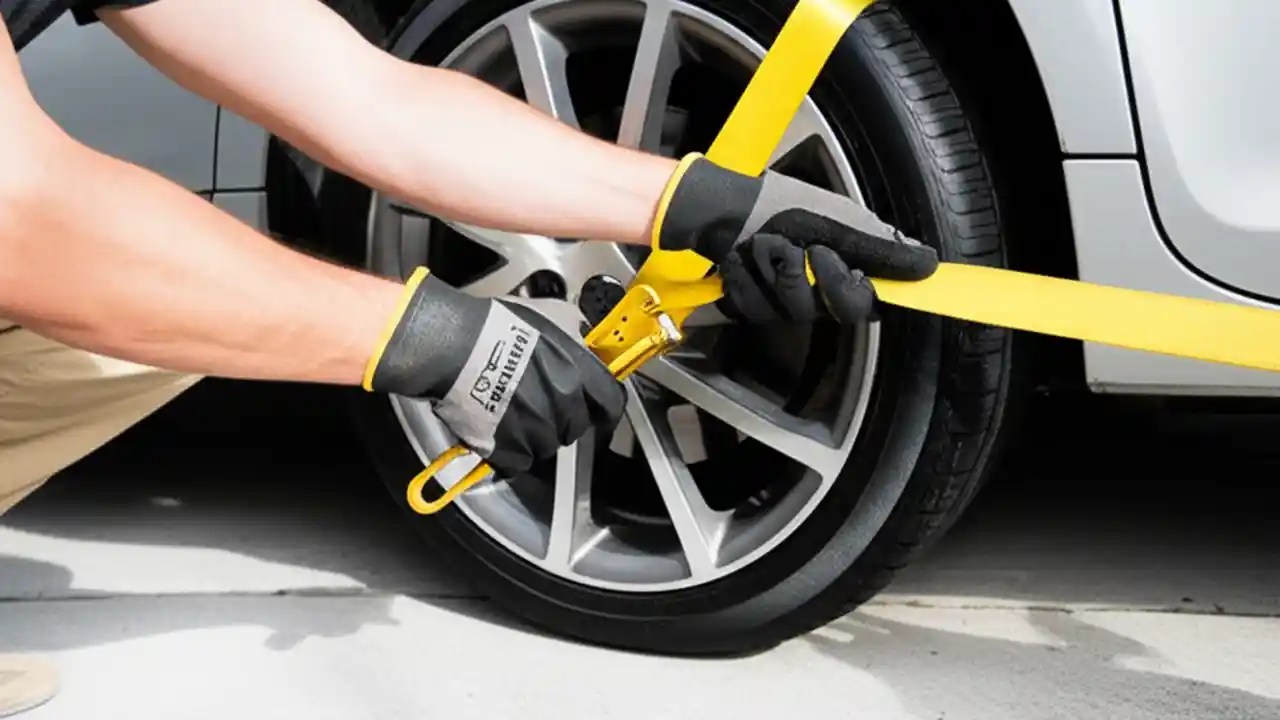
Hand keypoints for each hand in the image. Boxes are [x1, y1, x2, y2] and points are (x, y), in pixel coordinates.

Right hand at [363, 268, 625, 475]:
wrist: (454, 345)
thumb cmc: (499, 325)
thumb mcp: (554, 313)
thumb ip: (580, 334)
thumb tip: (590, 343)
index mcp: (582, 375)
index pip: (612, 404)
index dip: (605, 406)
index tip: (598, 407)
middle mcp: (566, 406)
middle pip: (577, 426)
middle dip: (563, 416)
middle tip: (540, 400)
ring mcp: (539, 432)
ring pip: (548, 445)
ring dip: (535, 433)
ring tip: (512, 411)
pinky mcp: (510, 451)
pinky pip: (520, 461)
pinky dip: (510, 451)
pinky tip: (498, 429)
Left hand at [651, 153, 939, 322]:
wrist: (722, 206)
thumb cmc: (779, 206)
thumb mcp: (836, 220)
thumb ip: (880, 247)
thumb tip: (929, 265)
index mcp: (844, 271)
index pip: (867, 303)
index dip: (854, 289)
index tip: (847, 267)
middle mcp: (817, 293)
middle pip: (833, 312)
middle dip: (816, 275)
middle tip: (805, 248)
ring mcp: (782, 303)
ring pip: (789, 310)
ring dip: (775, 267)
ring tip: (763, 242)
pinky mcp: (749, 307)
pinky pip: (752, 307)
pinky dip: (745, 277)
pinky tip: (739, 258)